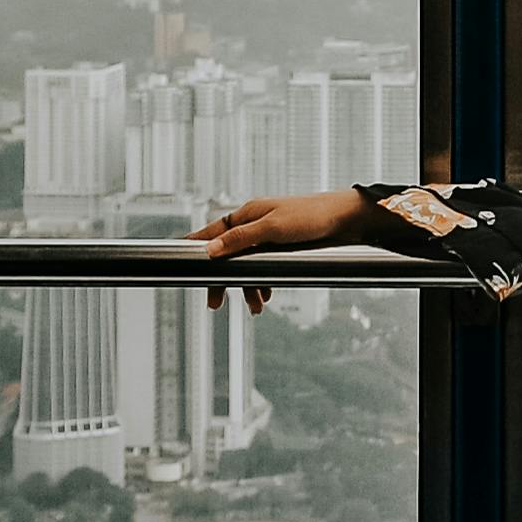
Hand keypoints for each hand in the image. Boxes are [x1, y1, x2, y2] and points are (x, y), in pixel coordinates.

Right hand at [200, 186, 371, 309]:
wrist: (345, 219)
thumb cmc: (310, 217)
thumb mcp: (272, 229)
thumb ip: (240, 239)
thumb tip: (211, 250)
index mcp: (246, 215)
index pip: (212, 232)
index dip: (195, 246)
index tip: (176, 256)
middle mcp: (253, 225)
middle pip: (227, 255)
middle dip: (223, 280)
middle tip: (215, 302)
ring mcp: (267, 237)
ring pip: (247, 266)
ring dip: (248, 287)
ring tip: (256, 307)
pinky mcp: (281, 247)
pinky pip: (264, 268)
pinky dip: (263, 283)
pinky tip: (268, 296)